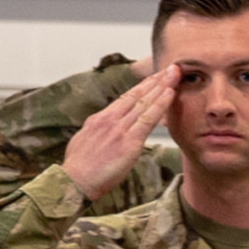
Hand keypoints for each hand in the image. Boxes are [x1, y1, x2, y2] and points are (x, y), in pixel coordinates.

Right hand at [66, 65, 177, 198]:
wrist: (74, 181)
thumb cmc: (80, 168)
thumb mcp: (86, 142)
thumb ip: (99, 133)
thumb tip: (105, 129)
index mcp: (100, 119)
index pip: (125, 98)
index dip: (142, 87)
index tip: (155, 77)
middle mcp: (109, 119)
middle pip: (136, 95)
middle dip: (155, 80)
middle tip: (170, 67)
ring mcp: (119, 128)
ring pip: (144, 102)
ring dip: (161, 86)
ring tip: (174, 73)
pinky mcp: (128, 141)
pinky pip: (147, 118)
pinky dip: (160, 104)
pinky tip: (170, 93)